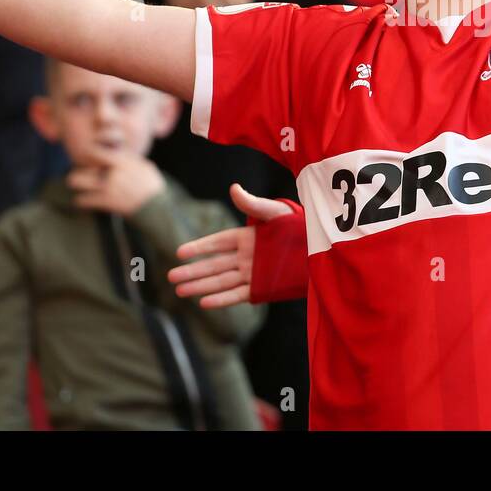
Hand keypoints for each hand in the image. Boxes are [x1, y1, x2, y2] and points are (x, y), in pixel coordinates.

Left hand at [68, 148, 165, 215]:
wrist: (156, 207)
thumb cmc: (152, 186)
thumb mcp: (145, 166)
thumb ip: (129, 160)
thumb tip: (119, 153)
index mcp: (123, 162)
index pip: (97, 152)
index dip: (90, 153)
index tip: (89, 156)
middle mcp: (112, 173)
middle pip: (83, 165)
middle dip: (80, 169)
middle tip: (83, 173)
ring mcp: (107, 188)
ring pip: (77, 181)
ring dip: (77, 183)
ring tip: (80, 185)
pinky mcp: (105, 202)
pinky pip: (83, 200)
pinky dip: (82, 201)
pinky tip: (83, 200)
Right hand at [167, 183, 290, 308]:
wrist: (319, 247)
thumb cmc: (298, 225)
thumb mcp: (275, 212)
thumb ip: (253, 204)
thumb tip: (233, 188)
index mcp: (247, 237)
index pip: (218, 242)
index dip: (199, 247)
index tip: (179, 252)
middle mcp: (246, 257)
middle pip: (214, 265)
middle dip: (192, 271)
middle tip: (171, 277)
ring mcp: (253, 273)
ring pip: (221, 281)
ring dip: (200, 287)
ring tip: (179, 292)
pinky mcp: (262, 288)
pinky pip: (238, 294)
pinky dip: (221, 299)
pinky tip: (203, 302)